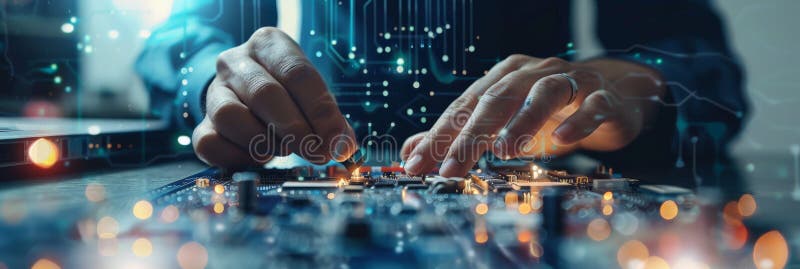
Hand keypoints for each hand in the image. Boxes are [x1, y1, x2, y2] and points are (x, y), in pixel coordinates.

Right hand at [193, 27, 356, 167]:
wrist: (246, 96)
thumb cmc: (288, 95)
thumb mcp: (312, 95)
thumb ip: (329, 119)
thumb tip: (343, 147)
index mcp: (268, 45)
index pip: (297, 73)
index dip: (321, 111)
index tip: (338, 142)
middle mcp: (235, 62)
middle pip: (265, 93)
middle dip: (296, 129)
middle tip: (318, 153)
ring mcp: (214, 92)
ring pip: (231, 116)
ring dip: (264, 141)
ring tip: (284, 150)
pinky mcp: (201, 125)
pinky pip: (211, 144)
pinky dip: (238, 158)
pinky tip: (259, 159)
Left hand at [401, 55, 665, 176]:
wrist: (611, 96)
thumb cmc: (549, 113)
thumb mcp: (500, 125)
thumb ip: (455, 137)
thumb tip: (410, 151)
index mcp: (503, 77)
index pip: (465, 106)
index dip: (439, 135)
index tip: (417, 164)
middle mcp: (533, 74)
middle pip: (497, 99)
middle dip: (470, 135)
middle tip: (450, 168)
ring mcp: (570, 82)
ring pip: (543, 94)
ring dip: (523, 120)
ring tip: (503, 150)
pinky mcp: (603, 97)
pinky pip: (592, 106)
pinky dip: (578, 121)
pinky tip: (562, 139)